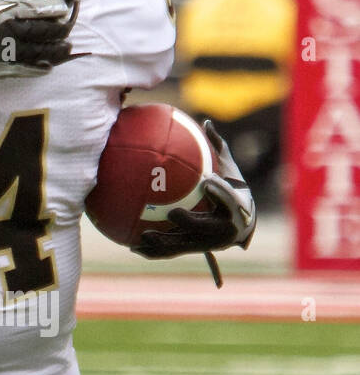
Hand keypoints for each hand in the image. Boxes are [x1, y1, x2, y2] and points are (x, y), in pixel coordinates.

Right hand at [0, 0, 75, 82]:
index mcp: (5, 10)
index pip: (40, 8)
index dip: (55, 7)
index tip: (63, 8)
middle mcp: (12, 32)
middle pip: (44, 31)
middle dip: (59, 29)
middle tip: (67, 28)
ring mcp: (8, 53)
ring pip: (40, 51)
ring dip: (55, 50)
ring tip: (66, 49)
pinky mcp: (0, 70)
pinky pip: (26, 69)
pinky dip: (39, 68)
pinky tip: (47, 67)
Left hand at [132, 120, 256, 258]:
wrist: (241, 225)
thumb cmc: (233, 191)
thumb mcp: (230, 171)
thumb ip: (217, 148)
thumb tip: (206, 122)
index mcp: (234, 210)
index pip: (229, 201)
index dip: (220, 193)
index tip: (209, 182)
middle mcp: (221, 231)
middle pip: (205, 228)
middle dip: (191, 221)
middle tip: (174, 212)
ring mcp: (206, 244)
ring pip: (183, 246)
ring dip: (164, 243)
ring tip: (142, 236)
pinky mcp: (193, 251)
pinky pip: (170, 253)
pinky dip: (153, 252)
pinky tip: (132, 247)